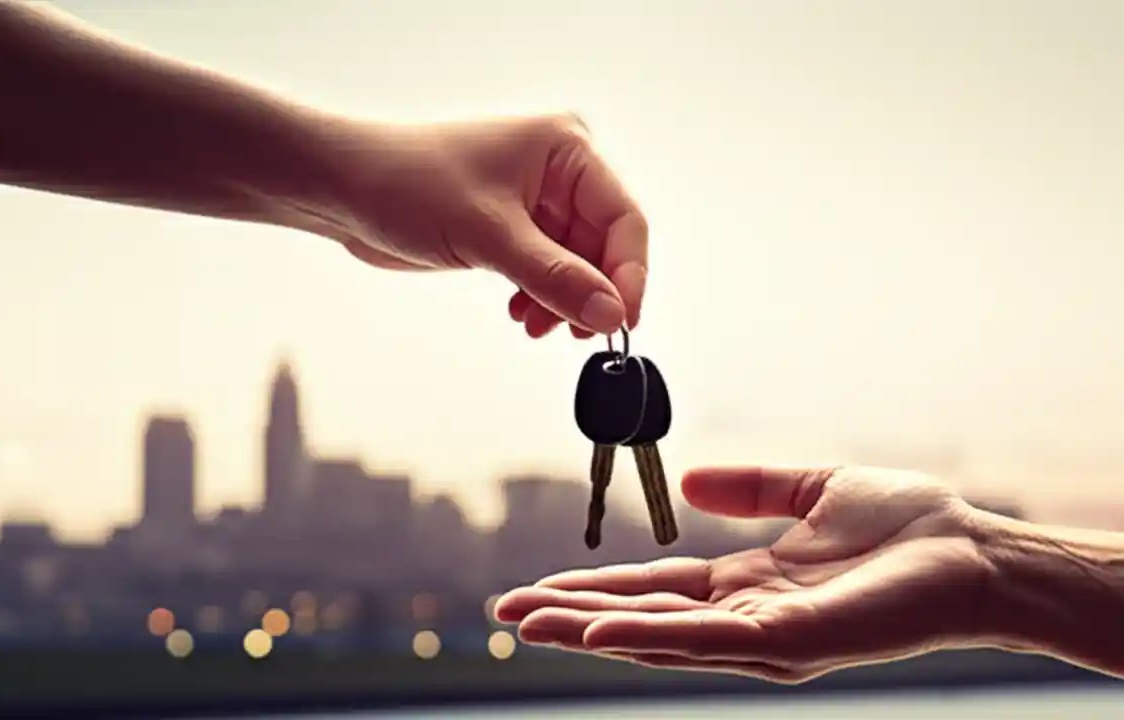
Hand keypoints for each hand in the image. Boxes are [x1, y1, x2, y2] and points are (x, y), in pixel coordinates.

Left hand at [333, 113, 647, 338]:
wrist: (342, 187)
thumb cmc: (407, 184)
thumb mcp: (489, 236)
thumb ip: (555, 278)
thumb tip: (610, 314)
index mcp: (565, 148)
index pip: (623, 217)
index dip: (628, 274)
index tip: (621, 321)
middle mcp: (556, 169)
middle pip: (603, 244)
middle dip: (591, 292)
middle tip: (578, 334)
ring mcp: (532, 199)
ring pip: (575, 262)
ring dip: (563, 300)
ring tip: (536, 327)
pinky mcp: (508, 226)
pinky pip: (545, 267)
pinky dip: (540, 295)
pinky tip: (521, 315)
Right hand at [494, 466, 999, 682]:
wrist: (973, 547)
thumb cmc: (910, 524)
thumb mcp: (813, 488)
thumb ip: (752, 486)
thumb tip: (690, 486)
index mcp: (749, 585)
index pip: (654, 591)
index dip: (594, 589)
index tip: (538, 588)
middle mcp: (747, 620)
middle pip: (642, 620)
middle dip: (571, 618)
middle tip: (505, 618)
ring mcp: (765, 638)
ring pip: (660, 638)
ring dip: (590, 631)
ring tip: (530, 625)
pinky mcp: (790, 644)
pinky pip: (706, 641)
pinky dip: (647, 638)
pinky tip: (598, 633)